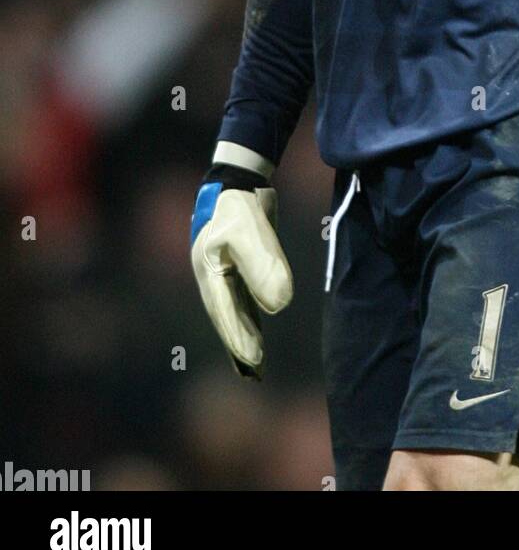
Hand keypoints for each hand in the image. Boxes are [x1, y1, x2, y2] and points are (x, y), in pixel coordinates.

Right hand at [190, 163, 293, 379]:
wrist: (238, 178)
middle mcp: (212, 275)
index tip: (253, 361)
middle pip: (225, 316)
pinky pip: (242, 298)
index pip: (225, 312)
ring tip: (254, 362)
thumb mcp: (251, 234)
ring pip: (233, 310)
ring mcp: (222, 271)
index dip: (238, 338)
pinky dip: (249, 316)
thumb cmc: (240, 205)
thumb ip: (264, 268)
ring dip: (243, 334)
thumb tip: (279, 306)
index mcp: (209, 271)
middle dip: (238, 343)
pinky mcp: (237, 264)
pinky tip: (258, 329)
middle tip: (254, 371)